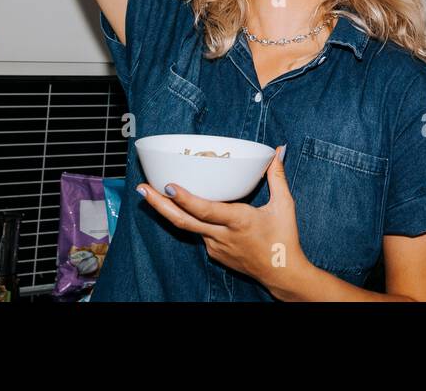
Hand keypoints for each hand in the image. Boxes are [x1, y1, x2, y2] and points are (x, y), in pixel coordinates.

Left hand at [137, 145, 311, 296]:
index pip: (206, 210)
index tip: (168, 186)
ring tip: (152, 194)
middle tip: (141, 188)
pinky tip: (186, 208)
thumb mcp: (284, 205)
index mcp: (238, 221)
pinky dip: (191, 219)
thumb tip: (277, 152)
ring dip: (169, 210)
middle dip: (159, 204)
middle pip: (183, 220)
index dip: (185, 199)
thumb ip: (277, 176)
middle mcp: (221, 235)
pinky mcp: (214, 253)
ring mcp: (215, 246)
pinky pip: (199, 233)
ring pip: (188, 227)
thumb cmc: (284, 239)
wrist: (281, 273)